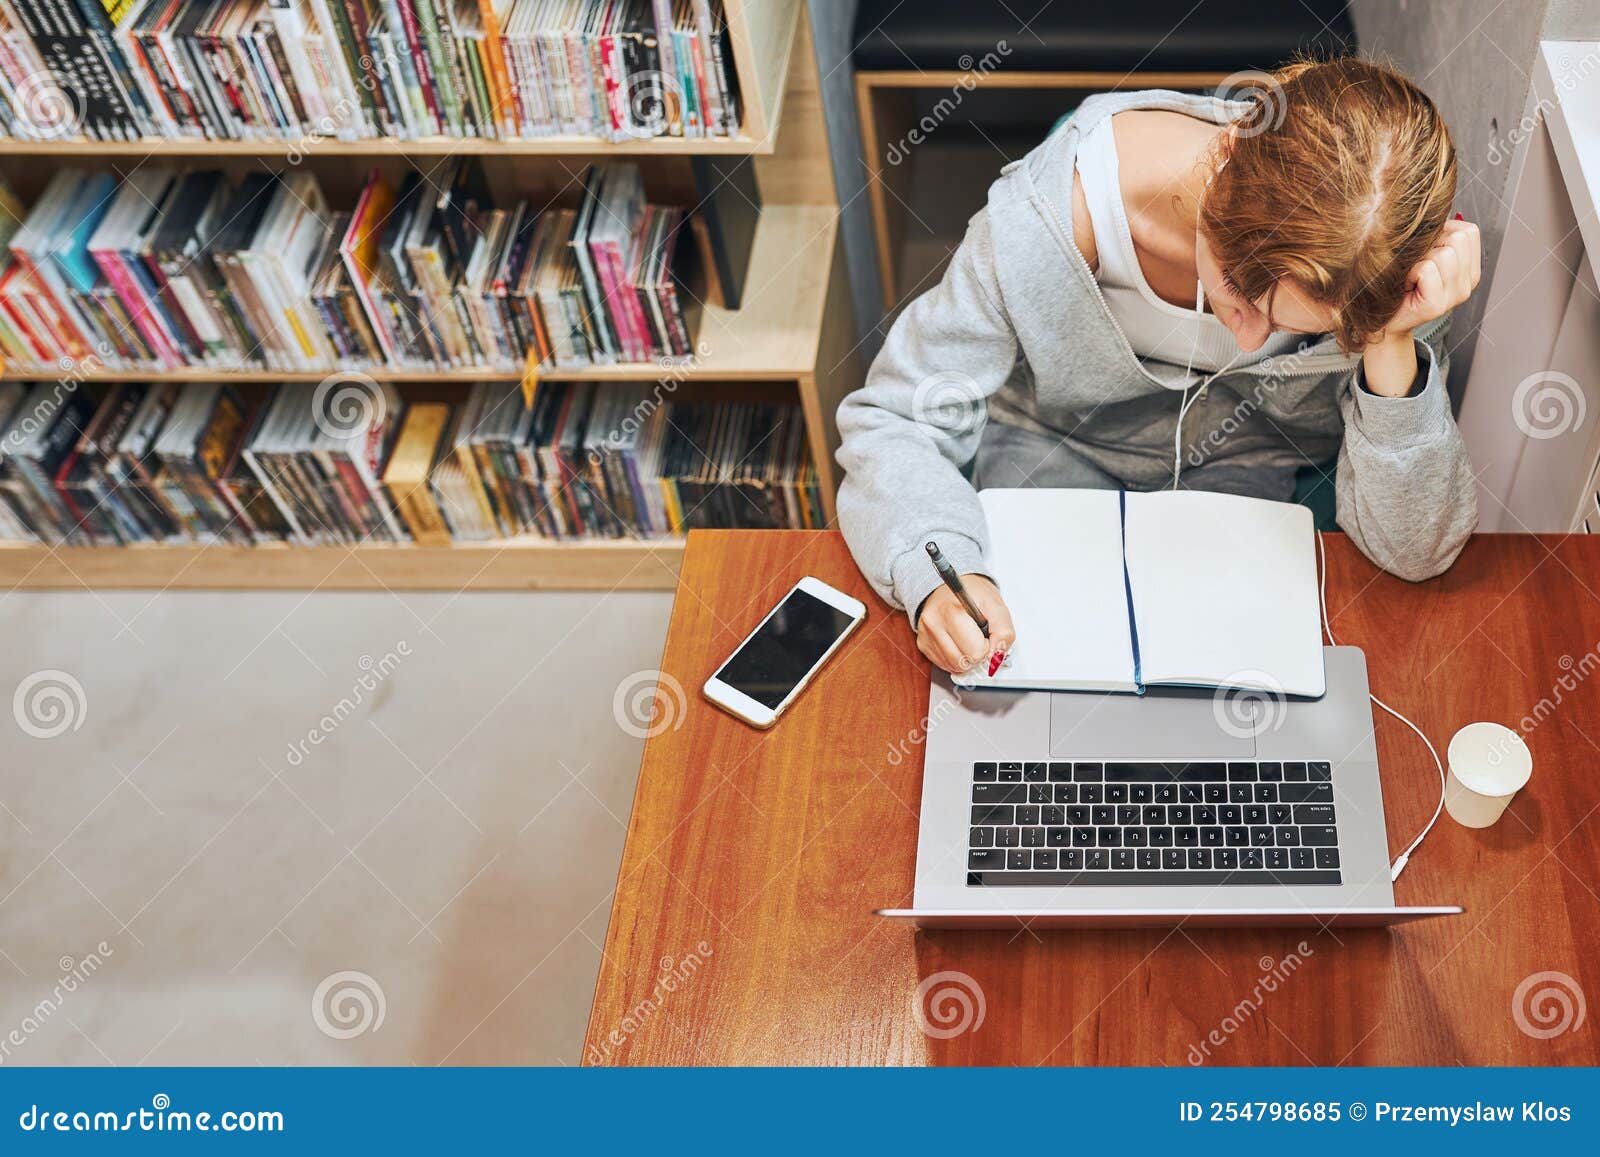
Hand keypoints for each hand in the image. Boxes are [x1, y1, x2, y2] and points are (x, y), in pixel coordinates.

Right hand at [916, 576, 1015, 673]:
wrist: (950, 585)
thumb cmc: (972, 593)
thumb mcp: (996, 604)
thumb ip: (1004, 631)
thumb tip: (997, 656)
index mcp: (952, 611)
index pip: (975, 652)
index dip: (987, 646)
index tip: (986, 634)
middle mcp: (934, 623)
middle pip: (963, 662)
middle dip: (977, 654)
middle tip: (978, 637)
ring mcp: (926, 634)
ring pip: (953, 667)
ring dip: (966, 658)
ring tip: (968, 639)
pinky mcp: (922, 643)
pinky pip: (944, 665)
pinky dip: (955, 658)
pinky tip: (957, 642)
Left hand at [1360, 216, 1480, 395]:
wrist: (1380, 320)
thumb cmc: (1398, 282)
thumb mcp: (1422, 254)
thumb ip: (1437, 235)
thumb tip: (1439, 207)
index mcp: (1470, 269)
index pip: (1469, 231)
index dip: (1442, 233)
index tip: (1425, 253)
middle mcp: (1468, 283)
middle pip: (1457, 238)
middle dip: (1430, 246)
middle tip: (1415, 267)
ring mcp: (1455, 296)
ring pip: (1443, 253)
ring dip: (1418, 260)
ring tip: (1410, 277)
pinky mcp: (1437, 305)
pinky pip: (1427, 269)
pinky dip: (1411, 273)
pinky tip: (1406, 286)